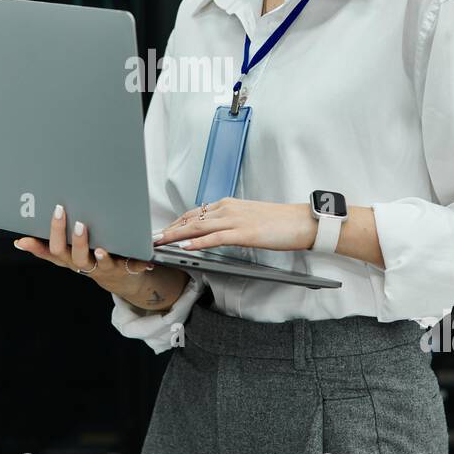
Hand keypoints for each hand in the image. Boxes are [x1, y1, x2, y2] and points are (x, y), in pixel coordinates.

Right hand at [13, 203, 156, 298]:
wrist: (122, 278)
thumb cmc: (90, 259)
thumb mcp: (67, 254)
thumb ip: (46, 247)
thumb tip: (20, 241)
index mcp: (70, 259)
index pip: (52, 252)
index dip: (40, 246)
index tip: (33, 233)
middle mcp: (85, 265)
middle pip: (75, 257)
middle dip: (74, 241)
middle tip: (76, 223)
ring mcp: (105, 268)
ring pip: (99, 263)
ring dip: (98, 255)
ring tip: (98, 245)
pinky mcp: (126, 269)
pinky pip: (132, 266)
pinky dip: (137, 263)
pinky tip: (144, 259)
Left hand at [153, 198, 317, 252]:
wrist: (301, 222)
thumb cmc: (279, 222)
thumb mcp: (249, 219)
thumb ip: (230, 223)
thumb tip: (214, 233)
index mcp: (228, 205)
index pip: (195, 213)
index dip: (176, 223)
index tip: (162, 231)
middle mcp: (228, 209)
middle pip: (191, 219)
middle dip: (170, 229)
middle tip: (152, 238)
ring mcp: (235, 220)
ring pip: (198, 227)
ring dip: (176, 235)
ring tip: (160, 242)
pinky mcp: (244, 233)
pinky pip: (215, 238)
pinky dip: (198, 243)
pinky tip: (186, 247)